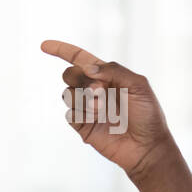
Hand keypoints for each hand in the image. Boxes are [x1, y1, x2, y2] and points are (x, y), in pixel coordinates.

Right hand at [39, 40, 171, 176]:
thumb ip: (114, 70)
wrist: (146, 146)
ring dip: (84, 99)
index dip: (61, 50)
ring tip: (101, 109)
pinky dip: (81, 113)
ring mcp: (87, 108)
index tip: (44, 46)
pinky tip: (96, 119)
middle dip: (81, 80)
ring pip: (67, 94)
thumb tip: (87, 68)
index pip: (79, 58)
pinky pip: (70, 113)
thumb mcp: (138, 85)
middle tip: (100, 92)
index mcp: (107, 75)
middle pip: (70, 75)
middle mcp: (94, 90)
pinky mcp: (83, 126)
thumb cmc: (147, 115)